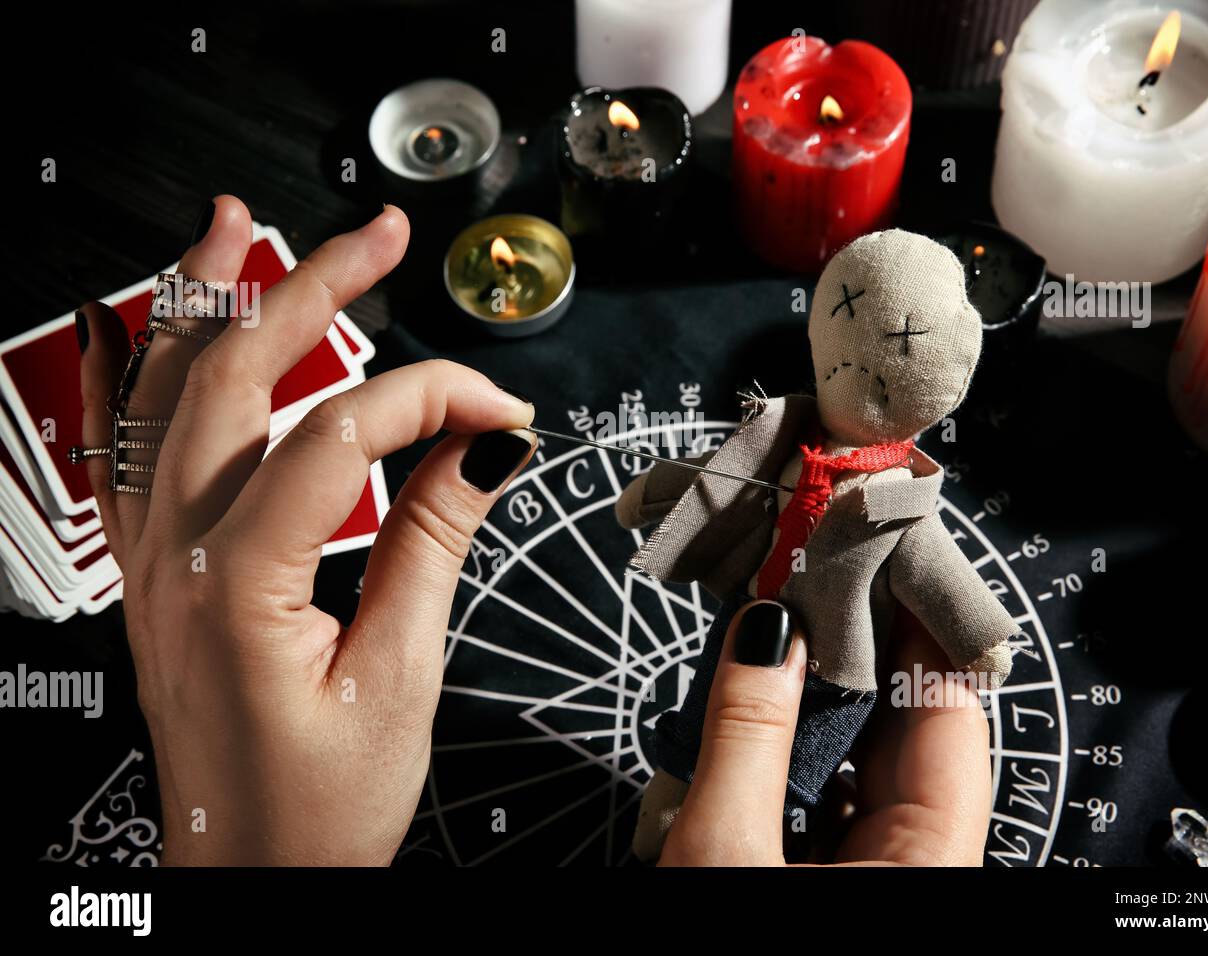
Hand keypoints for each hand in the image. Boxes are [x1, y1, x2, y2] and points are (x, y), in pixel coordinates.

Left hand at [78, 196, 536, 863]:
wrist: (248, 876)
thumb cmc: (315, 809)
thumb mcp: (400, 673)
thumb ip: (435, 536)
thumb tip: (486, 441)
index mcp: (240, 586)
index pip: (344, 434)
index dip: (435, 398)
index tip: (501, 408)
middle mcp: (173, 560)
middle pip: (234, 377)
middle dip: (312, 287)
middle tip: (378, 236)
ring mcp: (146, 563)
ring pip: (156, 393)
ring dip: (198, 298)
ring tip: (232, 224)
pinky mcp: (147, 574)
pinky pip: (116, 450)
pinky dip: (123, 374)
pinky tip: (129, 326)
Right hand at [659, 602, 991, 865]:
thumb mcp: (726, 852)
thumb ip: (748, 736)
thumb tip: (765, 633)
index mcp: (932, 863)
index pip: (951, 711)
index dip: (913, 629)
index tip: (873, 564)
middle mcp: (924, 868)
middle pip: (907, 736)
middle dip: (851, 664)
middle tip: (808, 592)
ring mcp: (881, 879)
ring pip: (864, 772)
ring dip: (817, 716)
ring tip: (774, 651)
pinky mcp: (837, 888)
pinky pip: (834, 810)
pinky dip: (798, 767)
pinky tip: (759, 725)